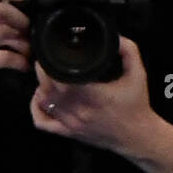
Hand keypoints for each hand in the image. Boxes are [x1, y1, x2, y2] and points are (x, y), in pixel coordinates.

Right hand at [0, 0, 31, 114]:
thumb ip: (3, 20)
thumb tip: (30, 8)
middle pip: (1, 10)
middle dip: (21, 20)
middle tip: (30, 34)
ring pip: (5, 32)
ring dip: (23, 44)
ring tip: (29, 53)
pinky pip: (5, 56)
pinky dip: (19, 61)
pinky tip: (24, 66)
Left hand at [31, 39, 157, 153]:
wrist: (134, 136)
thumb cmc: (136, 105)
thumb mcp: (138, 73)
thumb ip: (129, 51)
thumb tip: (115, 37)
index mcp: (95, 96)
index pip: (64, 81)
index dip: (53, 67)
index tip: (51, 54)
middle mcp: (79, 111)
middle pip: (50, 91)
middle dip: (43, 74)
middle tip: (45, 61)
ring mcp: (71, 124)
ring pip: (44, 104)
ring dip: (39, 88)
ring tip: (45, 76)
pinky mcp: (67, 132)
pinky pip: (42, 123)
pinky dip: (35, 109)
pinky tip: (39, 98)